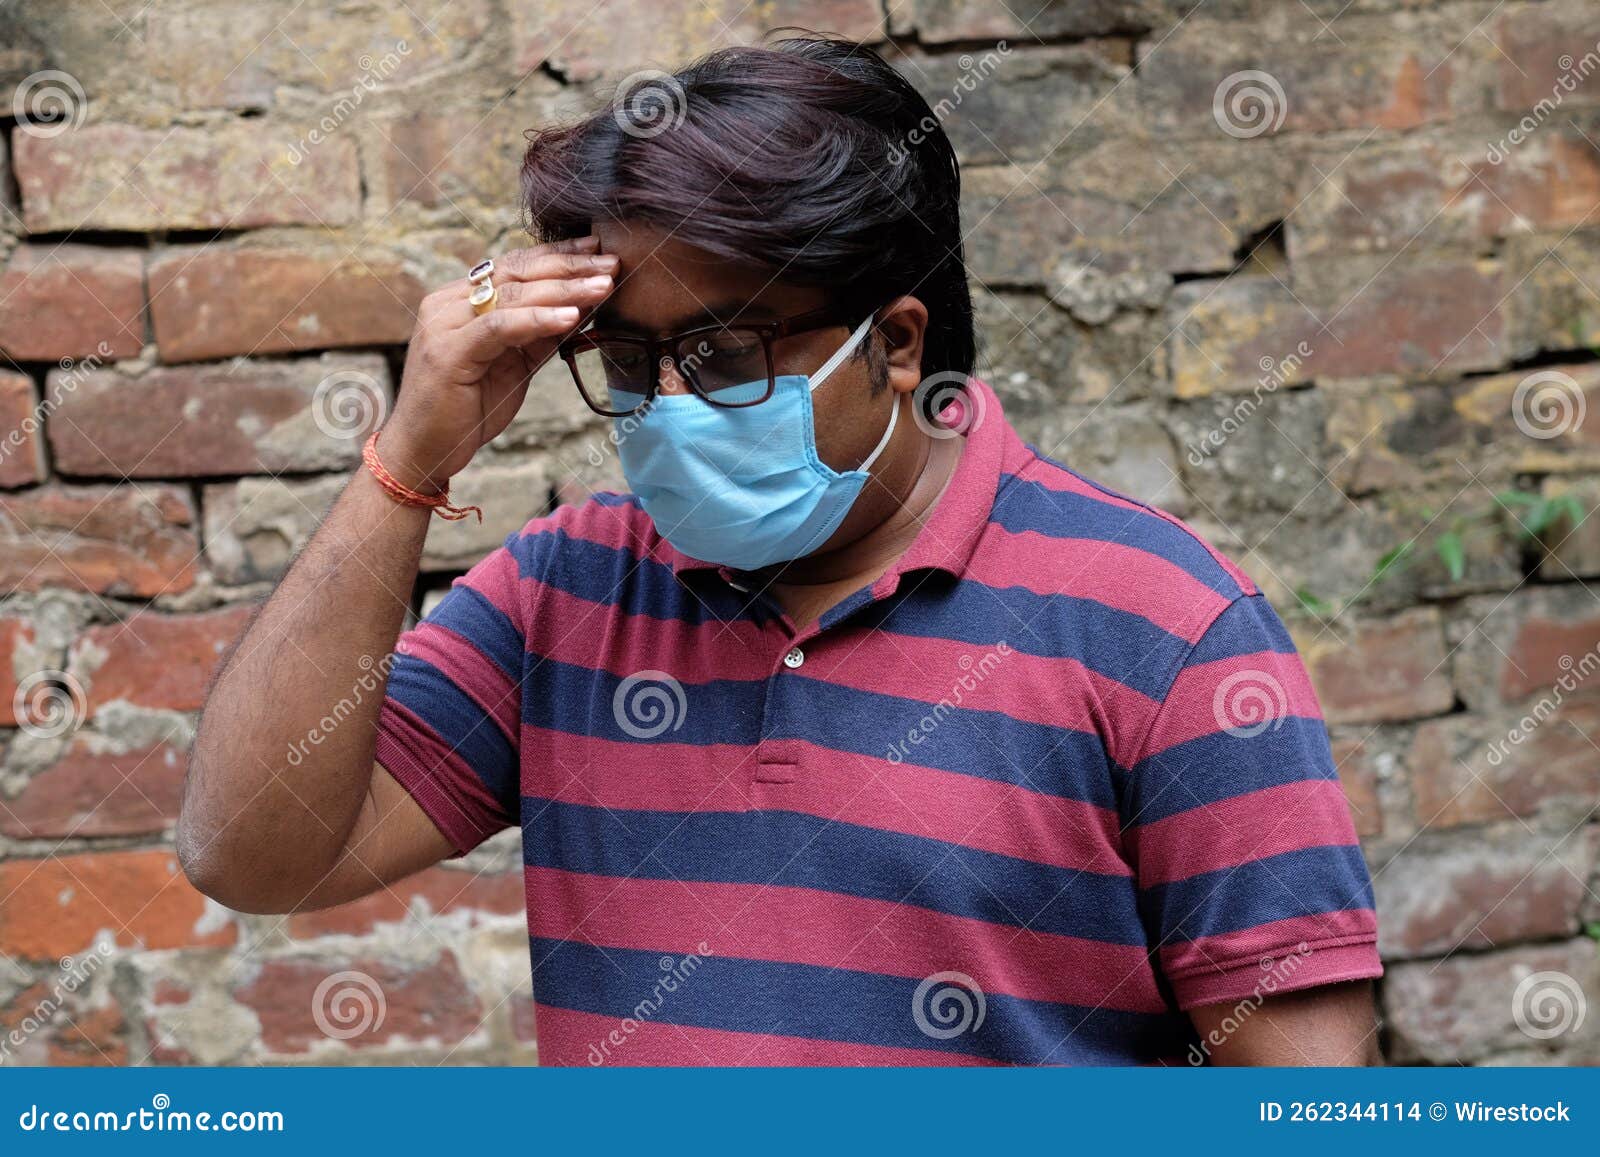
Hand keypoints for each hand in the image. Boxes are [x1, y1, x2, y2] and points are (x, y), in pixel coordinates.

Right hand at [380, 235, 615, 491]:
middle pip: (517, 272)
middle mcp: (448, 303)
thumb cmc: (466, 411)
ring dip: (564, 289)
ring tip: (603, 285)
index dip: (558, 255)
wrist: (424, 451)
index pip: (515, 266)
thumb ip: (538, 335)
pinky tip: (571, 316)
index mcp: (459, 300)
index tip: (599, 251)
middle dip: (569, 266)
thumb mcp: (512, 366)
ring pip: (513, 295)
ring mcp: (444, 324)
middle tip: (612, 263)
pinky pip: (501, 326)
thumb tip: (580, 309)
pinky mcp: (448, 351)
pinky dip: (538, 319)